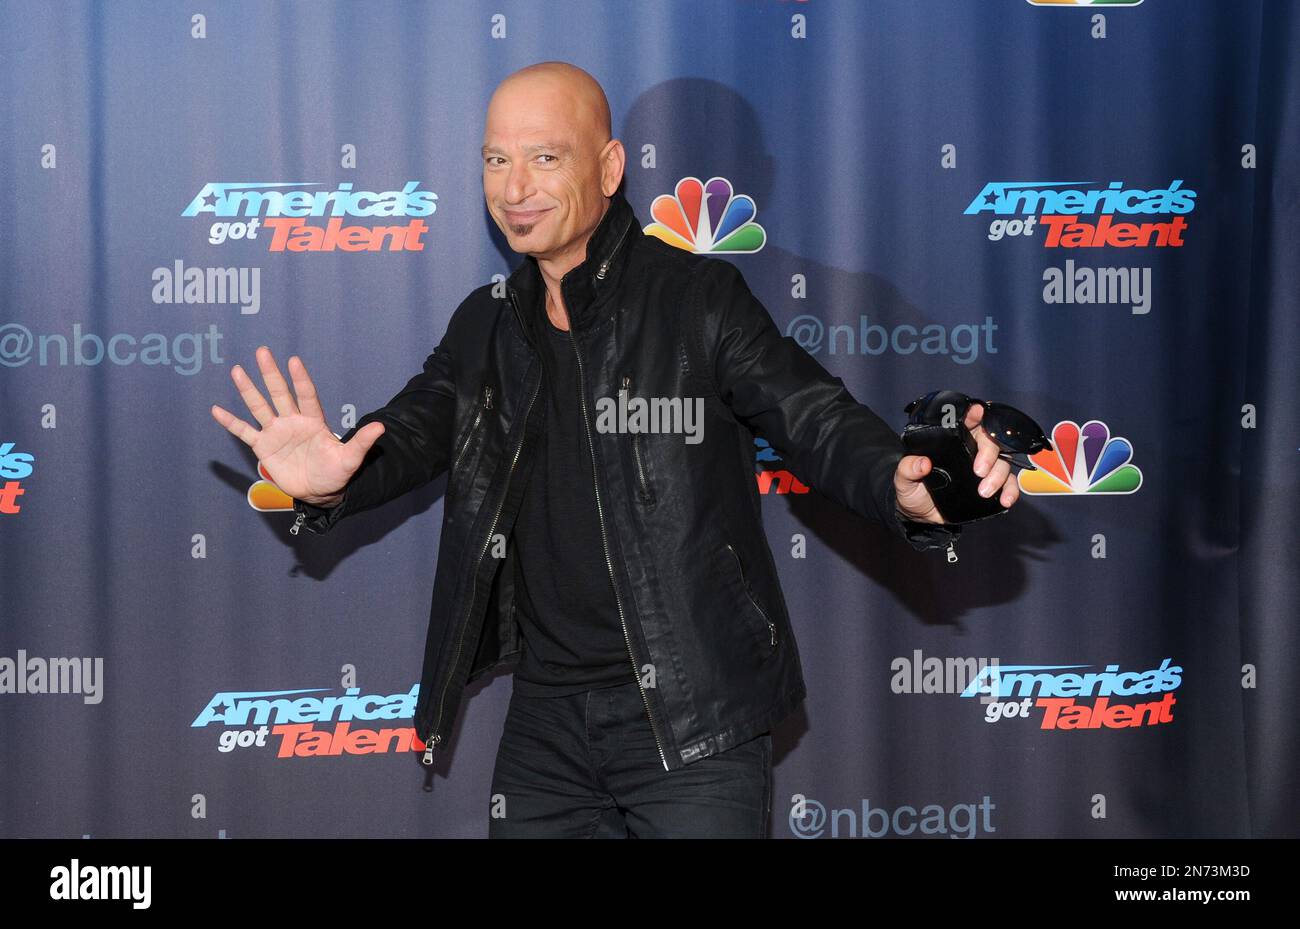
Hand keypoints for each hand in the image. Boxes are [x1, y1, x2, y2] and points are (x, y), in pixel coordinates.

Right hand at [210, 345, 385, 505]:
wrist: (320, 492)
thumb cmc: (336, 473)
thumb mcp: (350, 459)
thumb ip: (362, 442)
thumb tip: (381, 428)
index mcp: (314, 421)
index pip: (306, 395)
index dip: (300, 379)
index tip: (294, 361)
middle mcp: (293, 421)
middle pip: (280, 393)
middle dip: (271, 373)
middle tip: (262, 351)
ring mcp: (276, 432)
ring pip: (260, 407)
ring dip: (248, 390)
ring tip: (237, 371)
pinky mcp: (264, 447)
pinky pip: (244, 432)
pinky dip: (230, 422)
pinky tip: (216, 410)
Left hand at [894, 401, 1020, 523]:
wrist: (921, 515)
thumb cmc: (913, 490)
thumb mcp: (904, 479)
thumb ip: (908, 469)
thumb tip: (922, 463)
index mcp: (951, 443)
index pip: (966, 423)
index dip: (974, 414)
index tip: (977, 412)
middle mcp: (970, 452)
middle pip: (990, 442)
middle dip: (989, 454)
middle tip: (978, 471)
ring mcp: (983, 469)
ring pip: (1003, 463)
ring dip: (998, 476)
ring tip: (983, 492)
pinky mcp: (991, 486)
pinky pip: (1009, 485)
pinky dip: (1011, 491)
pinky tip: (1005, 500)